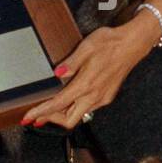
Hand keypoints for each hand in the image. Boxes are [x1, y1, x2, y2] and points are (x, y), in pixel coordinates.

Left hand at [20, 19, 157, 130]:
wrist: (133, 44)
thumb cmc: (110, 43)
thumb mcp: (86, 47)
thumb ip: (70, 63)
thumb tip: (56, 73)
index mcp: (86, 85)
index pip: (58, 105)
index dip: (41, 112)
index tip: (28, 118)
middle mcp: (94, 96)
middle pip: (69, 120)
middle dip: (51, 119)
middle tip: (36, 116)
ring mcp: (102, 98)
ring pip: (79, 115)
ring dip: (63, 114)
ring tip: (49, 109)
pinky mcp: (107, 96)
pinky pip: (87, 108)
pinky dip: (74, 107)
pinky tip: (69, 99)